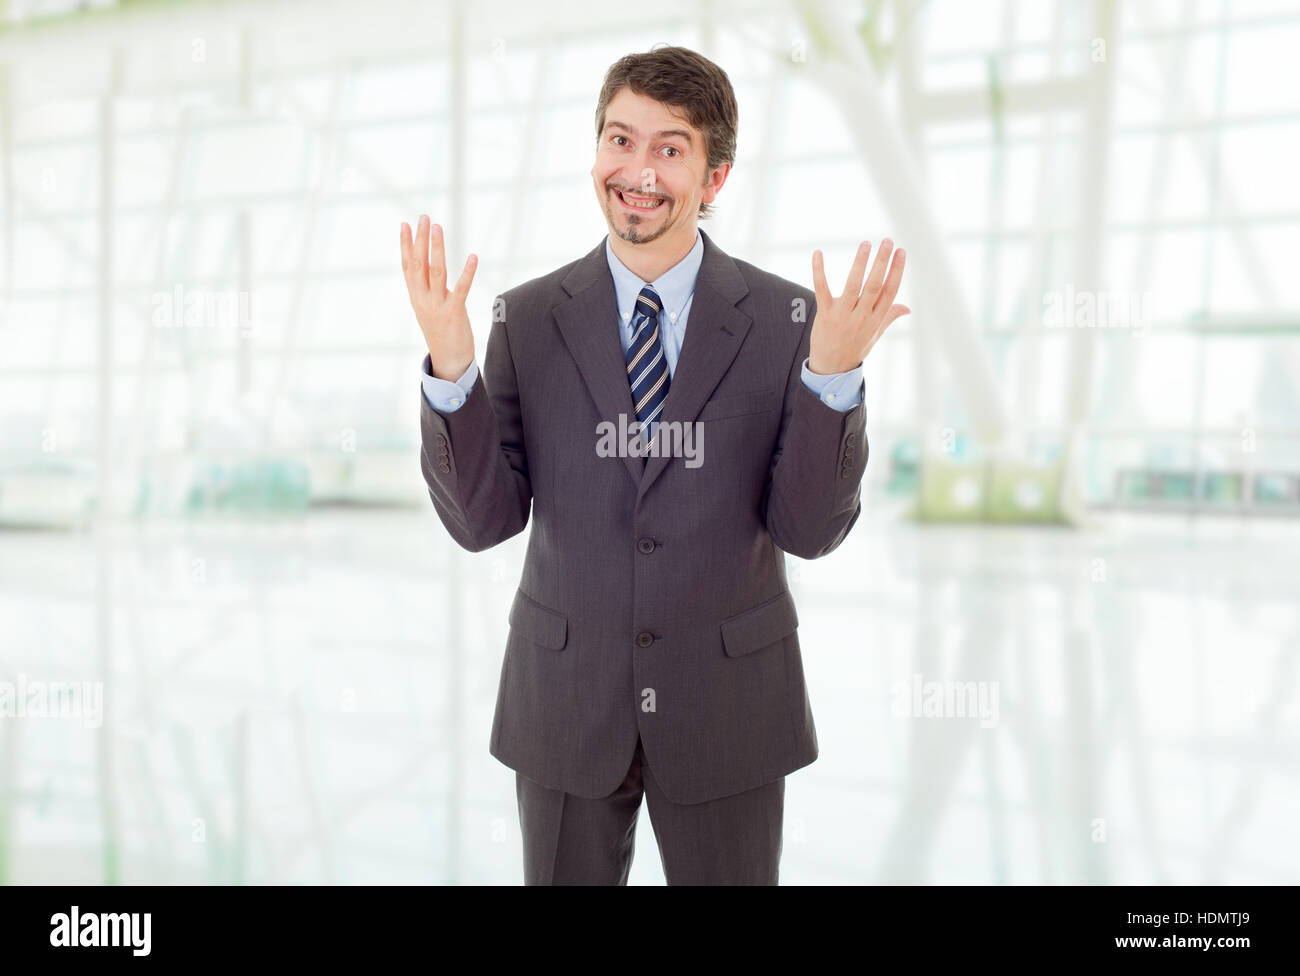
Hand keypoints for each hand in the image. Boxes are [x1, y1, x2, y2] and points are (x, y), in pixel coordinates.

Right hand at [400, 215, 477, 379]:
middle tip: (423, 217)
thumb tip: (431, 266)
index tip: (405, 224)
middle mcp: (422, 299)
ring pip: (436, 272)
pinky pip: (461, 290)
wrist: (449, 361)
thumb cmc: (441, 331)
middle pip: (419, 264)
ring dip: (437, 248)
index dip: (405, 245)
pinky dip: (467, 272)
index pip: (407, 266)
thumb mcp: (428, 307)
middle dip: (420, 239)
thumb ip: (428, 288)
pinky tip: (473, 256)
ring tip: (438, 227)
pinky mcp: (454, 314)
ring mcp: (437, 306)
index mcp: (415, 296)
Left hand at [808, 238, 908, 373]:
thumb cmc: (855, 348)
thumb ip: (889, 317)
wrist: (831, 368)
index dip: (897, 270)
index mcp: (876, 319)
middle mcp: (862, 317)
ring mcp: (843, 316)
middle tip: (888, 242)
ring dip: (860, 264)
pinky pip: (822, 289)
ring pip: (853, 286)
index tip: (901, 251)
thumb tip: (907, 308)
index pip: (890, 291)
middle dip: (882, 262)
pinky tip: (817, 253)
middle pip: (874, 286)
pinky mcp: (825, 314)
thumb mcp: (875, 334)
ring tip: (866, 244)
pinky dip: (818, 271)